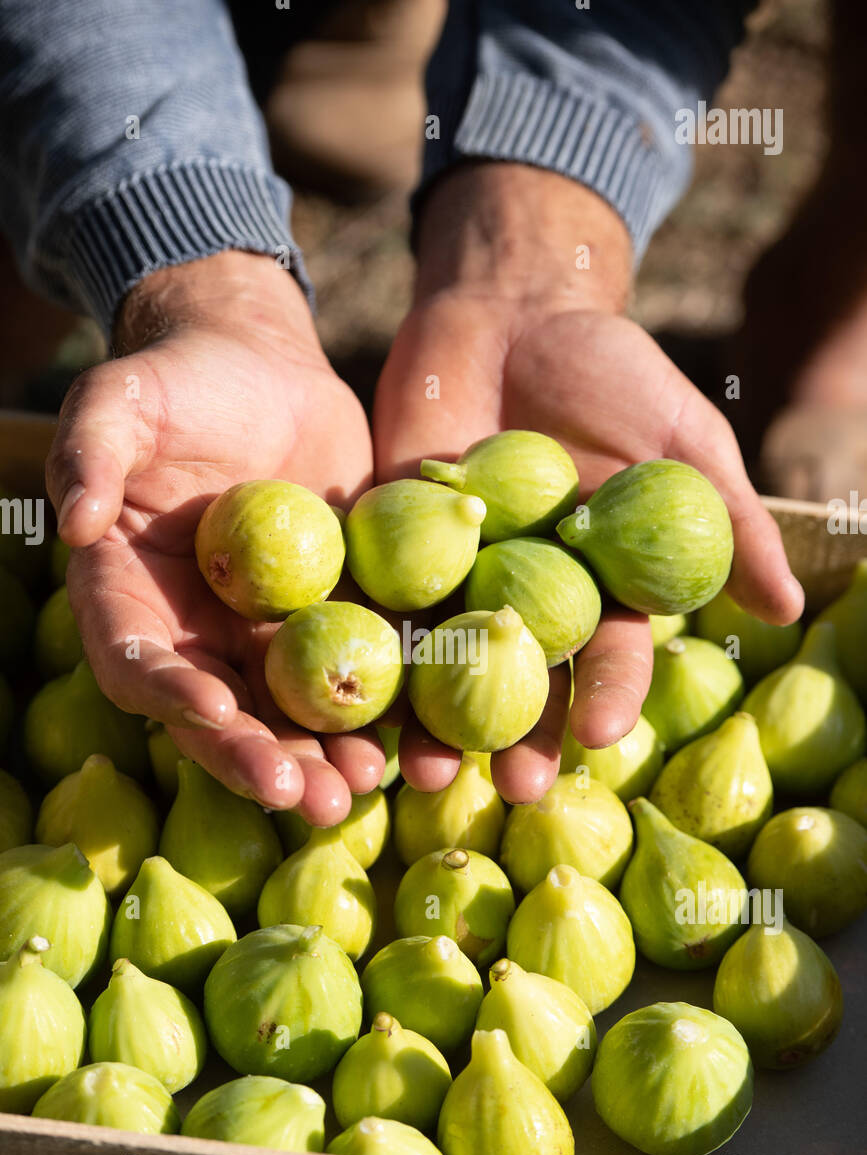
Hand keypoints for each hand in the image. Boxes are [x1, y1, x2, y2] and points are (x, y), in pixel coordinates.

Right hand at [46, 251, 381, 822]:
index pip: (138, 664)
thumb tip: (73, 522)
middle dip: (262, 759)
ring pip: (296, 708)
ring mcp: (272, 632)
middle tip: (307, 796)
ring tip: (364, 784)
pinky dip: (392, 701)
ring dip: (327, 753)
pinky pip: (364, 662)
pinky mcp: (339, 612)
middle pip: (224, 715)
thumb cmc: (178, 380)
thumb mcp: (122, 400)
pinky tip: (423, 732)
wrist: (264, 365)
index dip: (169, 696)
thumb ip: (90, 451)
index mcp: (135, 598)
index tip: (212, 713)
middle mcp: (200, 634)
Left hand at [375, 164, 803, 802]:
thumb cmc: (609, 372)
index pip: (604, 656)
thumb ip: (728, 519)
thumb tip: (786, 607)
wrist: (507, 310)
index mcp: (595, 588)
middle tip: (509, 785)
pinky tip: (352, 693)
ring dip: (430, 720)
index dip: (604, 696)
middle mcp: (521, 599)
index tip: (595, 736)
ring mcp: (450, 579)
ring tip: (420, 770)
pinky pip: (371, 603)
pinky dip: (363, 645)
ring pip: (440, 661)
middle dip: (514, 737)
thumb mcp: (681, 439)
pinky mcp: (384, 549)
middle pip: (517, 681)